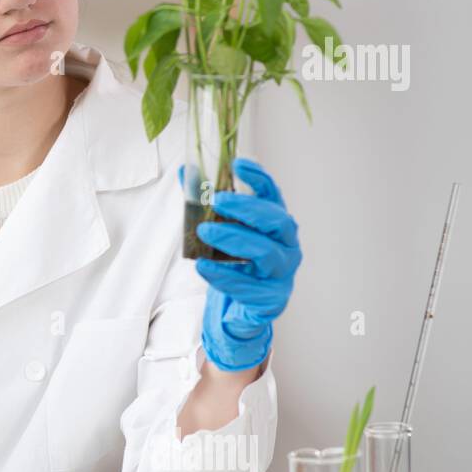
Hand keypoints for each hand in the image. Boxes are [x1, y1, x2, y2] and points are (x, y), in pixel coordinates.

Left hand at [179, 158, 301, 371]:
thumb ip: (205, 204)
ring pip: (265, 252)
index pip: (273, 195)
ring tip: (204, 230)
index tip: (237, 163)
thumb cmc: (237, 264)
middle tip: (216, 200)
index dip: (259, 178)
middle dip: (246, 208)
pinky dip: (224, 275)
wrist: (245, 308)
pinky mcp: (271, 298)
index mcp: (276, 224)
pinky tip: (202, 265)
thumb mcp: (221, 232)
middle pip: (276, 221)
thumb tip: (185, 173)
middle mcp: (286, 245)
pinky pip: (248, 285)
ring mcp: (282, 272)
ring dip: (234, 238)